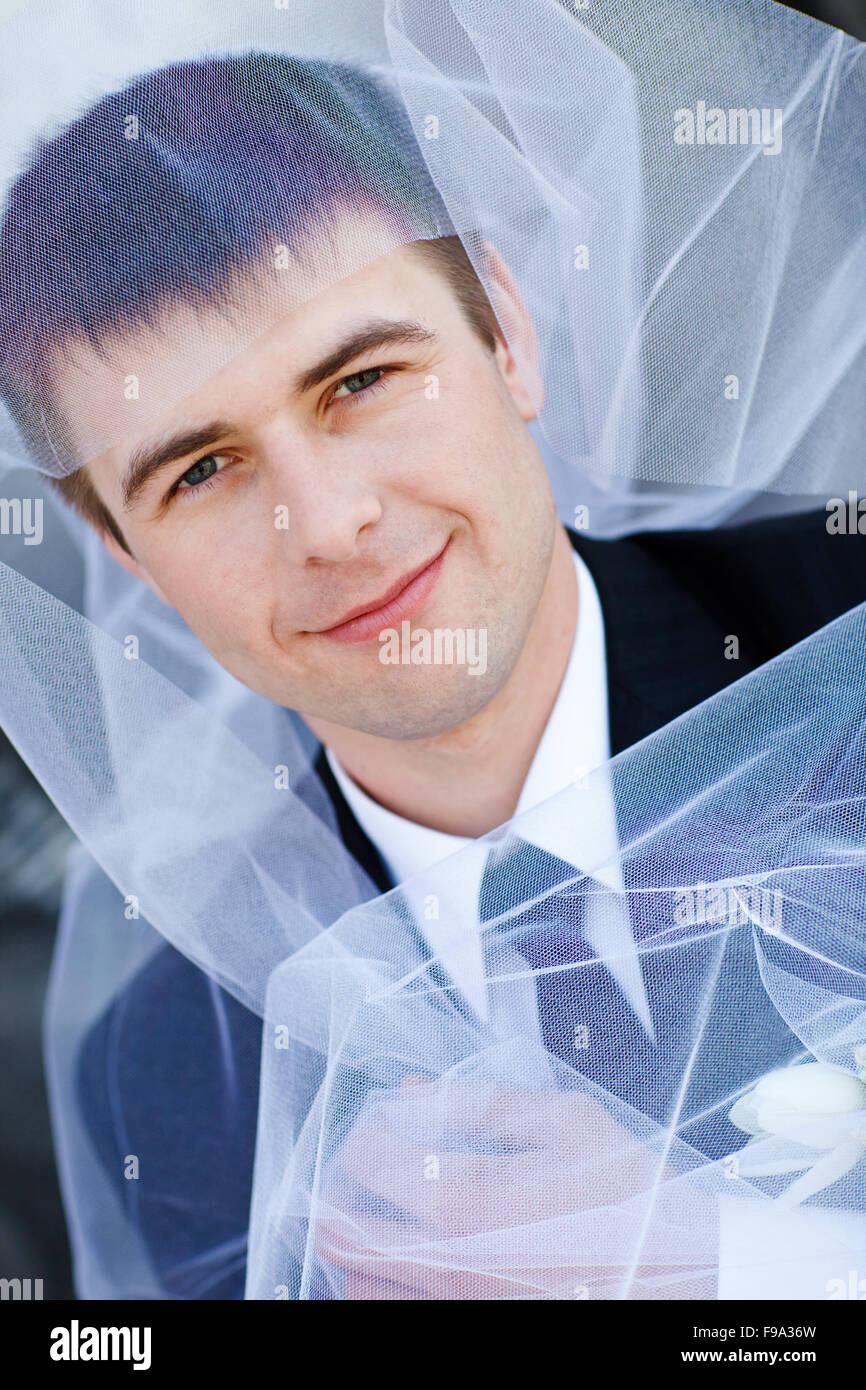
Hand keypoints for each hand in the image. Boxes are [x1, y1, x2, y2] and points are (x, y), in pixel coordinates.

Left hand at [316, 1079, 717, 1298]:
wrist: (686, 1278)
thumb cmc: (631, 1202)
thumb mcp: (566, 1122)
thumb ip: (480, 1102)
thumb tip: (415, 1090)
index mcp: (466, 1204)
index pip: (364, 1162)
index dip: (368, 1131)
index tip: (387, 1123)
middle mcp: (446, 1268)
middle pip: (339, 1237)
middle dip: (344, 1194)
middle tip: (373, 1173)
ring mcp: (457, 1311)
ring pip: (359, 1289)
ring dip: (360, 1248)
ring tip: (392, 1220)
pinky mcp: (474, 1333)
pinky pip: (399, 1316)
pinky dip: (391, 1288)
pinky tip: (422, 1263)